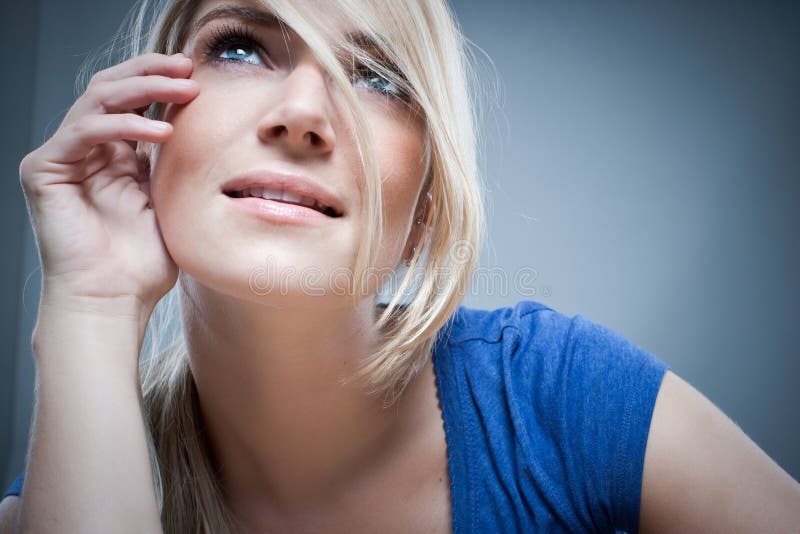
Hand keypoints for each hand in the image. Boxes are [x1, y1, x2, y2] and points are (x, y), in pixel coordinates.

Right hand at [19, 53, 198, 312]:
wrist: (112, 301)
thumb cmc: (142, 265)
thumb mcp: (169, 203)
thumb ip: (175, 165)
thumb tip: (202, 126)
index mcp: (113, 157)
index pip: (131, 101)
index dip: (160, 81)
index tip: (198, 74)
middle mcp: (85, 151)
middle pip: (111, 89)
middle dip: (152, 72)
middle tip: (189, 68)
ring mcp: (63, 158)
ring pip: (98, 100)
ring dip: (144, 88)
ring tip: (185, 90)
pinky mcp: (45, 170)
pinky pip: (85, 131)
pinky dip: (123, 125)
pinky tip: (161, 131)